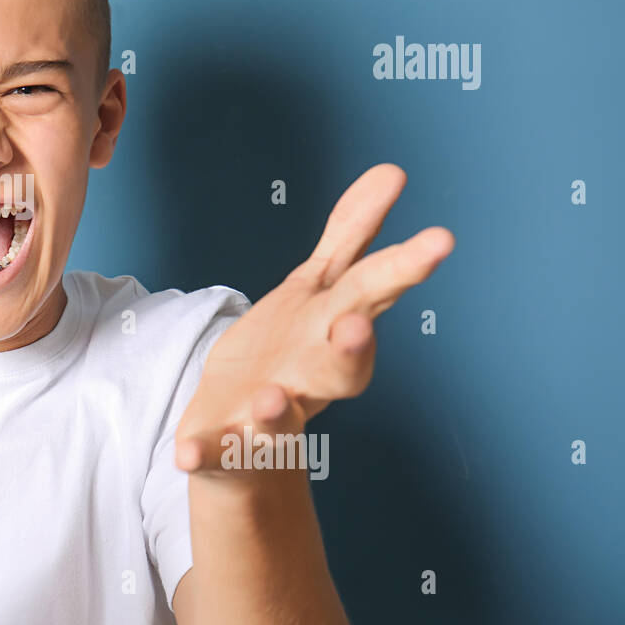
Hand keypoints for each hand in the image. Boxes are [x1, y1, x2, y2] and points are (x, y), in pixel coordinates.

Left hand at [175, 163, 454, 476]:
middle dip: (349, 350)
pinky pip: (218, 453)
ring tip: (269, 399)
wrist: (245, 437)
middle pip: (339, 367)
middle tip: (355, 329)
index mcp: (332, 332)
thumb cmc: (290, 352)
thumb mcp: (317, 287)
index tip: (437, 239)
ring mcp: (269, 418)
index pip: (371, 298)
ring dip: (277, 409)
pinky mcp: (227, 446)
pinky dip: (205, 454)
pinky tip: (187, 453)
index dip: (403, 270)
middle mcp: (310, 379)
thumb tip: (393, 170)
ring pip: (282, 418)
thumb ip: (351, 233)